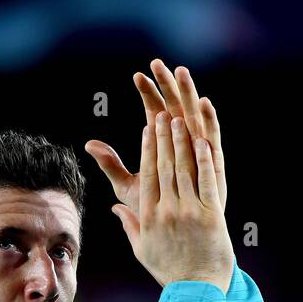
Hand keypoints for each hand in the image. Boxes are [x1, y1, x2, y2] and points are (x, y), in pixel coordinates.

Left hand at [85, 60, 226, 248]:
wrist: (181, 239)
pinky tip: (203, 102)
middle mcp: (183, 145)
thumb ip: (112, 165)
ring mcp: (199, 152)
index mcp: (164, 147)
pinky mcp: (213, 165)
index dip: (147, 93)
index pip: (154, 113)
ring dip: (189, 94)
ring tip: (181, 72)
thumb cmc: (157, 214)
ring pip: (194, 117)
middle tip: (158, 62)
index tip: (137, 74)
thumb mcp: (131, 188)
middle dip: (168, 85)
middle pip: (175, 107)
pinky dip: (209, 120)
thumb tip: (88, 144)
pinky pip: (212, 138)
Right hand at [130, 111, 233, 292]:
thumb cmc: (169, 271)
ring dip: (181, 142)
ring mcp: (189, 213)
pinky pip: (206, 183)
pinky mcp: (210, 216)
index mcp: (149, 217)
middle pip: (164, 167)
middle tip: (162, 114)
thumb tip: (114, 209)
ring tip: (179, 120)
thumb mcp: (143, 249)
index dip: (147, 149)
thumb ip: (129, 225)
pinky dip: (204, 161)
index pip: (147, 175)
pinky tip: (203, 142)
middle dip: (162, 137)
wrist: (195, 290)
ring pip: (183, 170)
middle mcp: (167, 211)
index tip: (147, 128)